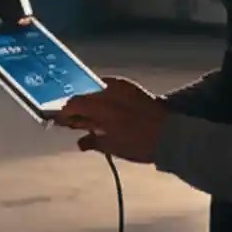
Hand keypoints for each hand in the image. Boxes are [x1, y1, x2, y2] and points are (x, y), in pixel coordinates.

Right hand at [52, 76, 169, 163]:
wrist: (170, 135)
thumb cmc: (139, 144)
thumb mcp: (113, 146)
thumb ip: (92, 142)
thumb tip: (79, 142)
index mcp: (100, 108)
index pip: (73, 104)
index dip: (65, 113)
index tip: (61, 121)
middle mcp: (107, 93)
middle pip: (83, 95)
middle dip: (76, 107)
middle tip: (74, 119)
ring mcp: (120, 87)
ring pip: (95, 90)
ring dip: (89, 100)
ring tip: (90, 114)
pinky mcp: (131, 87)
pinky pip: (109, 85)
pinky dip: (103, 94)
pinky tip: (104, 106)